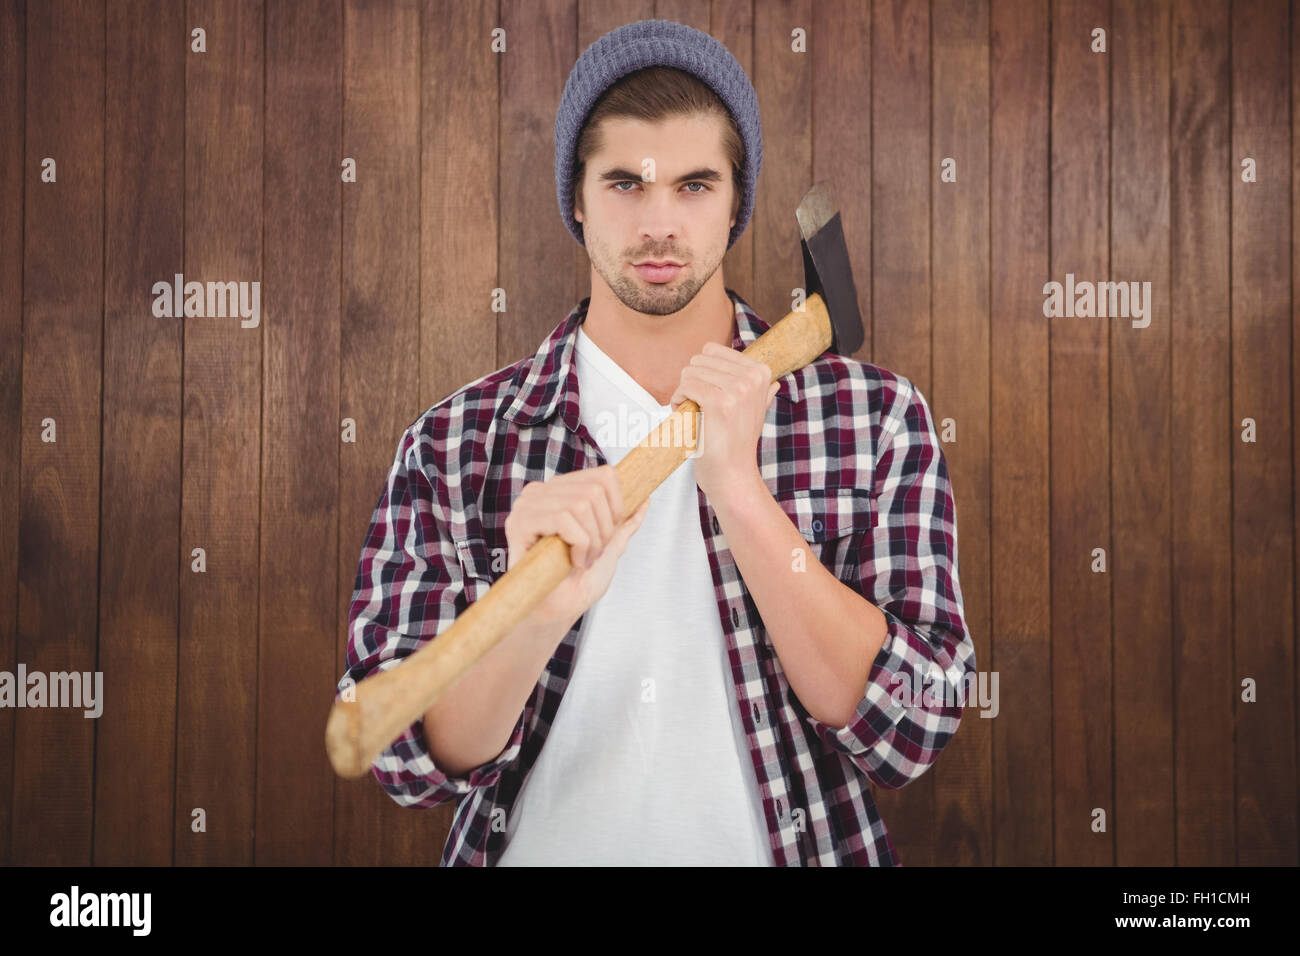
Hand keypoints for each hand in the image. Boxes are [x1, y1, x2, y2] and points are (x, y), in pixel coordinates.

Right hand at [504, 464, 649, 629]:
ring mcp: (528, 505)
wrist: (558, 609)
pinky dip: (578, 543)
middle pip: (594, 490)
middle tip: (593, 553)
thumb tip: (645, 500)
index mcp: (562, 491)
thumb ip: (624, 523)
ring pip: (580, 504)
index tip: (608, 534)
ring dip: (591, 540)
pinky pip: (563, 518)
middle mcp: (542, 492)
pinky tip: (572, 561)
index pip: (604, 475)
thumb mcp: (610, 547)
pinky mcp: (520, 522)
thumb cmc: (578, 581)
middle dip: (603, 529)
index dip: (617, 506)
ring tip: (582, 559)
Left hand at [668, 341, 777, 502]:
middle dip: (691, 381)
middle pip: (698, 360)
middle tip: (697, 405)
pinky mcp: (718, 402)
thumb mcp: (756, 414)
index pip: (712, 350)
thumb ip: (762, 394)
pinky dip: (677, 400)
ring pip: (689, 371)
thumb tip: (773, 382)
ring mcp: (736, 389)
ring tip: (694, 412)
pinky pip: (685, 386)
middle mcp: (751, 378)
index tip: (708, 394)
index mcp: (761, 373)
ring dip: (683, 392)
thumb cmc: (737, 443)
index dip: (702, 372)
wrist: (732, 474)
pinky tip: (686, 415)